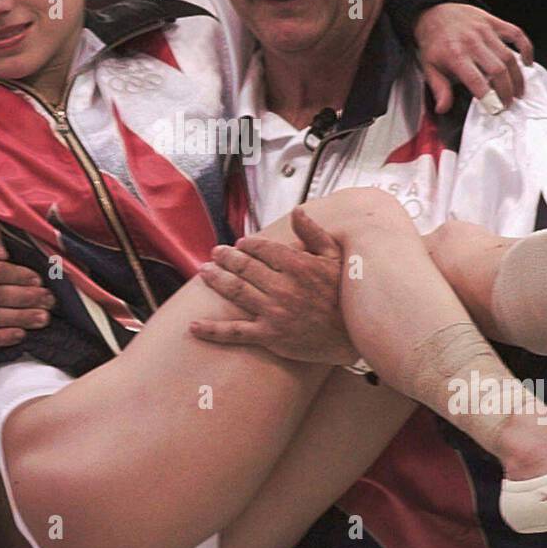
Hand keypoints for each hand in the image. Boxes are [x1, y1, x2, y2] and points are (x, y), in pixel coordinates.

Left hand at [189, 208, 357, 364]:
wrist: (352, 337)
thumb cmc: (344, 296)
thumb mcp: (335, 258)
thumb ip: (314, 234)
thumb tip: (297, 211)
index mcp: (298, 266)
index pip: (263, 248)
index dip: (248, 244)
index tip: (240, 243)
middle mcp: (283, 287)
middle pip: (245, 267)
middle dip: (226, 257)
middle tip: (215, 252)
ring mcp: (274, 312)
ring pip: (236, 291)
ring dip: (216, 279)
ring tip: (204, 271)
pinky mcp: (269, 335)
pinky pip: (235, 331)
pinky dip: (212, 330)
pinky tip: (194, 327)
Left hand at [414, 2, 533, 113]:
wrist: (435, 12)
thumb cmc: (434, 41)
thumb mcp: (429, 67)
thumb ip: (439, 89)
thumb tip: (443, 108)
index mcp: (455, 55)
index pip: (476, 80)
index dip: (489, 97)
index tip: (495, 109)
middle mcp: (472, 42)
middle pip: (498, 69)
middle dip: (506, 91)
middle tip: (508, 103)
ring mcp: (485, 31)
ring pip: (509, 56)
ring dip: (517, 77)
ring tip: (518, 91)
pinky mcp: (495, 22)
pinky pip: (517, 34)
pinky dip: (526, 49)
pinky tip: (528, 63)